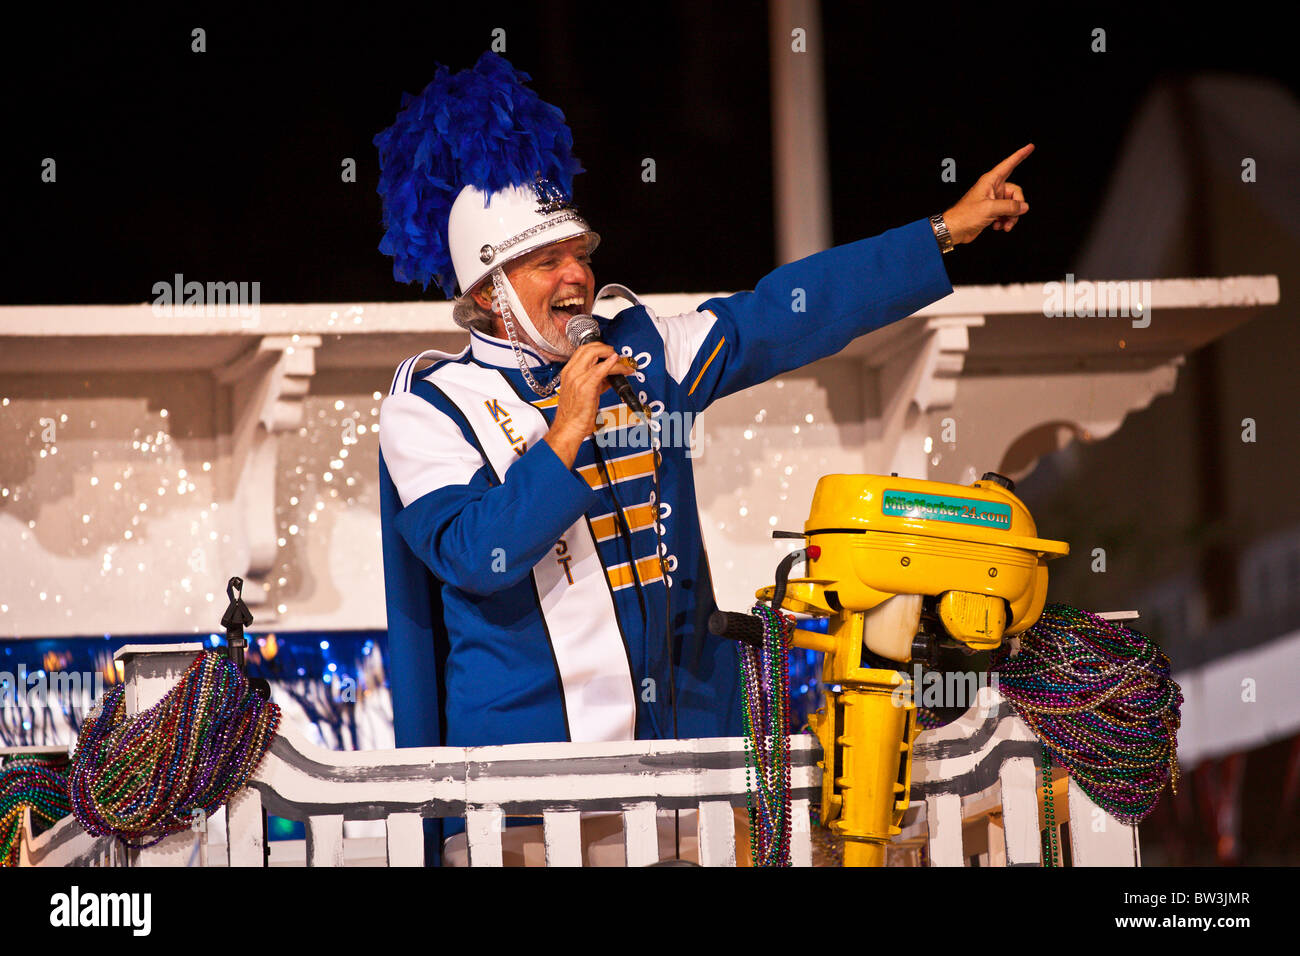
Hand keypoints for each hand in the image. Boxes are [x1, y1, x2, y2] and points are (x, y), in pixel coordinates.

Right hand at [543, 342, 636, 467]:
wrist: (568, 428)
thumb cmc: (574, 414)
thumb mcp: (584, 392)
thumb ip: (596, 381)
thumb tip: (609, 375)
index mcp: (569, 372)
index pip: (583, 350)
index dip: (598, 347)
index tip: (608, 352)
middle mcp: (571, 372)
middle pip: (588, 348)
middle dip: (605, 347)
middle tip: (616, 354)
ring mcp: (577, 378)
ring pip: (595, 356)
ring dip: (612, 356)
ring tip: (622, 363)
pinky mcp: (585, 387)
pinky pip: (599, 370)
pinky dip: (610, 364)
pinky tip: (617, 362)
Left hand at [942, 143, 1033, 244]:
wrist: (955, 229)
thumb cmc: (965, 215)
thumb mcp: (990, 209)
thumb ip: (1009, 206)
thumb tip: (1023, 206)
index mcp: (990, 181)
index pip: (1009, 164)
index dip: (1020, 155)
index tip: (1030, 146)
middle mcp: (992, 188)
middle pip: (1015, 192)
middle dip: (1017, 206)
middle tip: (1012, 218)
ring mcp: (993, 199)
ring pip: (1012, 205)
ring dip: (1011, 216)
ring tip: (1005, 225)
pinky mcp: (992, 210)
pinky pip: (1006, 212)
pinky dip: (1005, 220)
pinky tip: (998, 226)